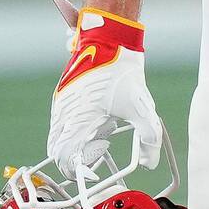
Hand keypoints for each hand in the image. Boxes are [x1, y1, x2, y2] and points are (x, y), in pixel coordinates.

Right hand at [47, 0, 162, 178]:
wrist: (108, 38)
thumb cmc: (122, 71)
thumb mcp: (141, 105)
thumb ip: (149, 136)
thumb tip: (149, 161)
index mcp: (78, 119)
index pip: (65, 159)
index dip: (79, 170)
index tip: (98, 166)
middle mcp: (64, 114)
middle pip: (59, 151)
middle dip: (79, 157)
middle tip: (102, 148)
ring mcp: (60, 104)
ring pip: (60, 136)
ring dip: (79, 142)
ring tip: (105, 130)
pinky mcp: (62, 95)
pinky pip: (62, 122)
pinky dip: (77, 128)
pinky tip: (100, 116)